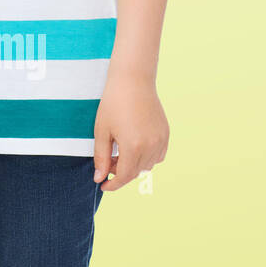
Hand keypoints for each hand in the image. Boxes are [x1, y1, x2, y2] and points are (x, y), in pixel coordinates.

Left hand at [92, 70, 168, 191]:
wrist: (133, 81)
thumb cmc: (113, 103)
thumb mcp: (102, 131)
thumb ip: (101, 157)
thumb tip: (99, 178)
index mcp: (133, 147)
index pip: (124, 176)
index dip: (113, 184)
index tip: (103, 186)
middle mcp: (151, 147)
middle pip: (136, 172)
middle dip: (120, 173)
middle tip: (107, 164)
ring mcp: (161, 141)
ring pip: (148, 166)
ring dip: (133, 166)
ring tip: (118, 153)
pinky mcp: (166, 134)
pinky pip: (158, 156)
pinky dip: (146, 158)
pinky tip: (133, 148)